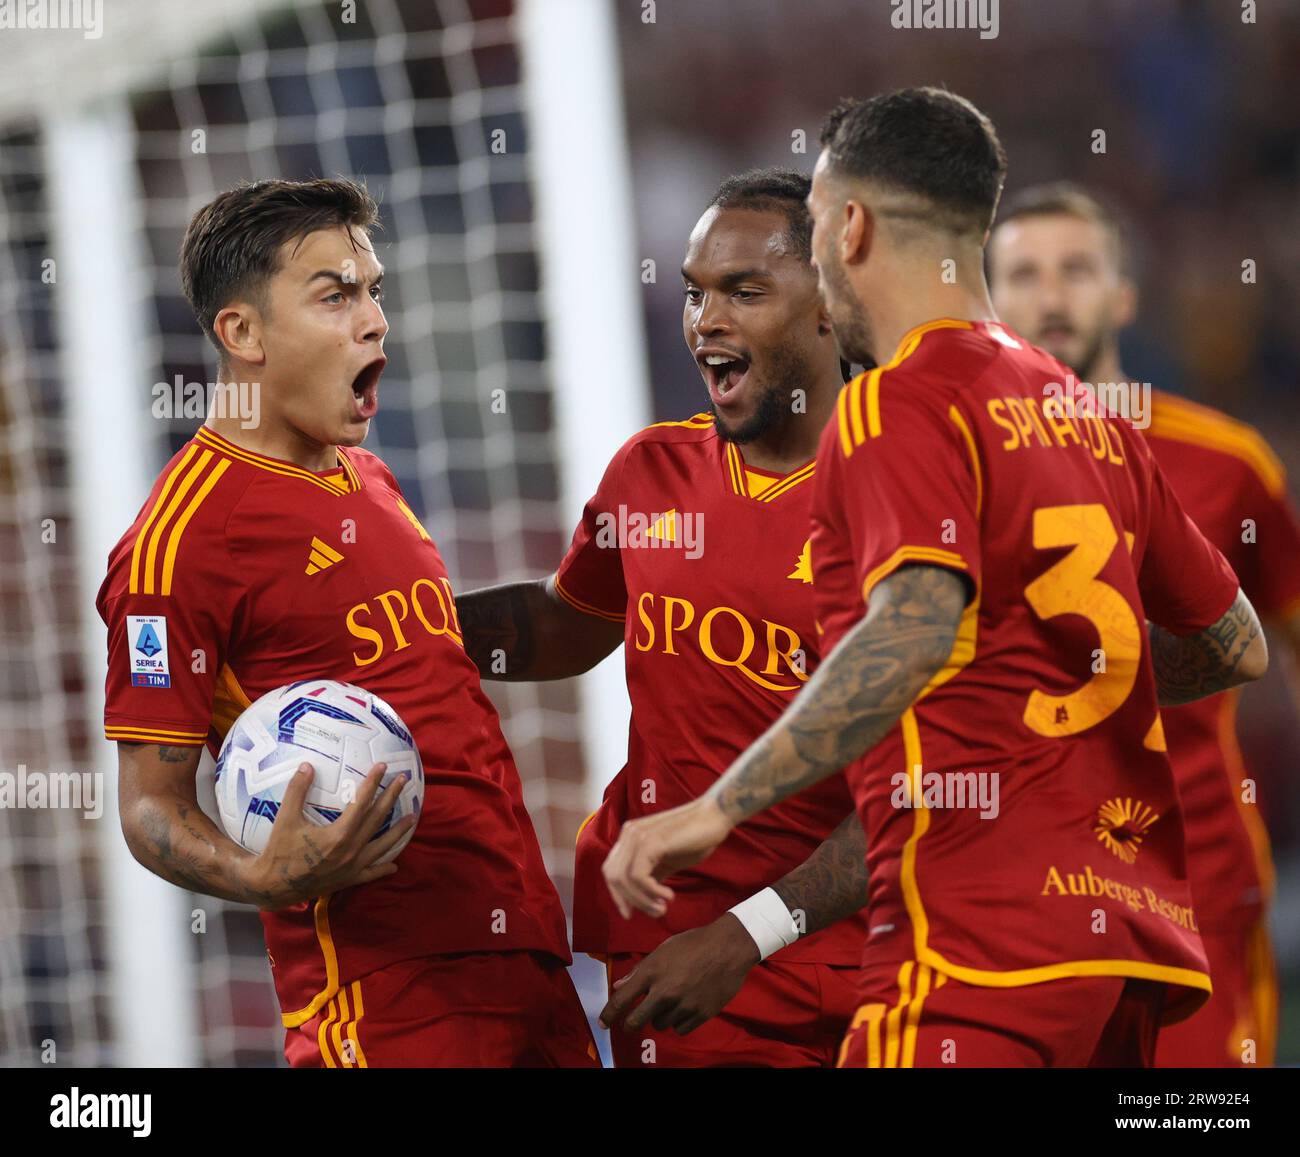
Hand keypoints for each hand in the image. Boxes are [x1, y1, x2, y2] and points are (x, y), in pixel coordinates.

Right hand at [242, 762, 415, 909]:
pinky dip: (384, 868)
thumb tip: (306, 765)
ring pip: (382, 846)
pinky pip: (371, 873)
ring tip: (412, 818)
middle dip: (391, 798)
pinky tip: (395, 865)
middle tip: (404, 780)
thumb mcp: (285, 818)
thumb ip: (297, 790)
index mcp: (339, 834)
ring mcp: (352, 867)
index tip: (383, 767)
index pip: (361, 802)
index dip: (373, 783)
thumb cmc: (279, 851)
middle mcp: (351, 850)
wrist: (273, 887)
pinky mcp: (348, 880)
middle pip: (377, 819)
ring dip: (398, 831)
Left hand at [599, 915, 759, 1035]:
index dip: (608, 1015)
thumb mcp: (663, 949)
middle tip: (631, 1023)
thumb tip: (619, 986)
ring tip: (671, 1001)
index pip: (621, 1000)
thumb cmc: (693, 943)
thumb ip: (640, 970)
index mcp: (652, 971)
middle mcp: (664, 992)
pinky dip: (679, 1022)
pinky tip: (685, 1008)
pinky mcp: (701, 1014)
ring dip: (660, 1017)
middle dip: (630, 1025)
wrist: (729, 947)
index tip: (603, 1023)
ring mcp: (683, 1005)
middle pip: (637, 1021)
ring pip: (660, 1025)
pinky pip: (680, 1029)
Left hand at [602, 796, 731, 918]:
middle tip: (654, 912)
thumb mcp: (667, 861)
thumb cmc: (694, 837)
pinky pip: (638, 876)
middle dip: (629, 901)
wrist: (714, 816)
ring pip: (624, 879)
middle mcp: (629, 834)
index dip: (618, 895)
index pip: (610, 870)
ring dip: (642, 901)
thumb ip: (651, 875)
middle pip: (613, 876)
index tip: (631, 914)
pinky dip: (651, 892)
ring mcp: (638, 836)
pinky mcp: (651, 842)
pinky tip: (669, 895)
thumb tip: (640, 900)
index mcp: (630, 836)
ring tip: (662, 908)